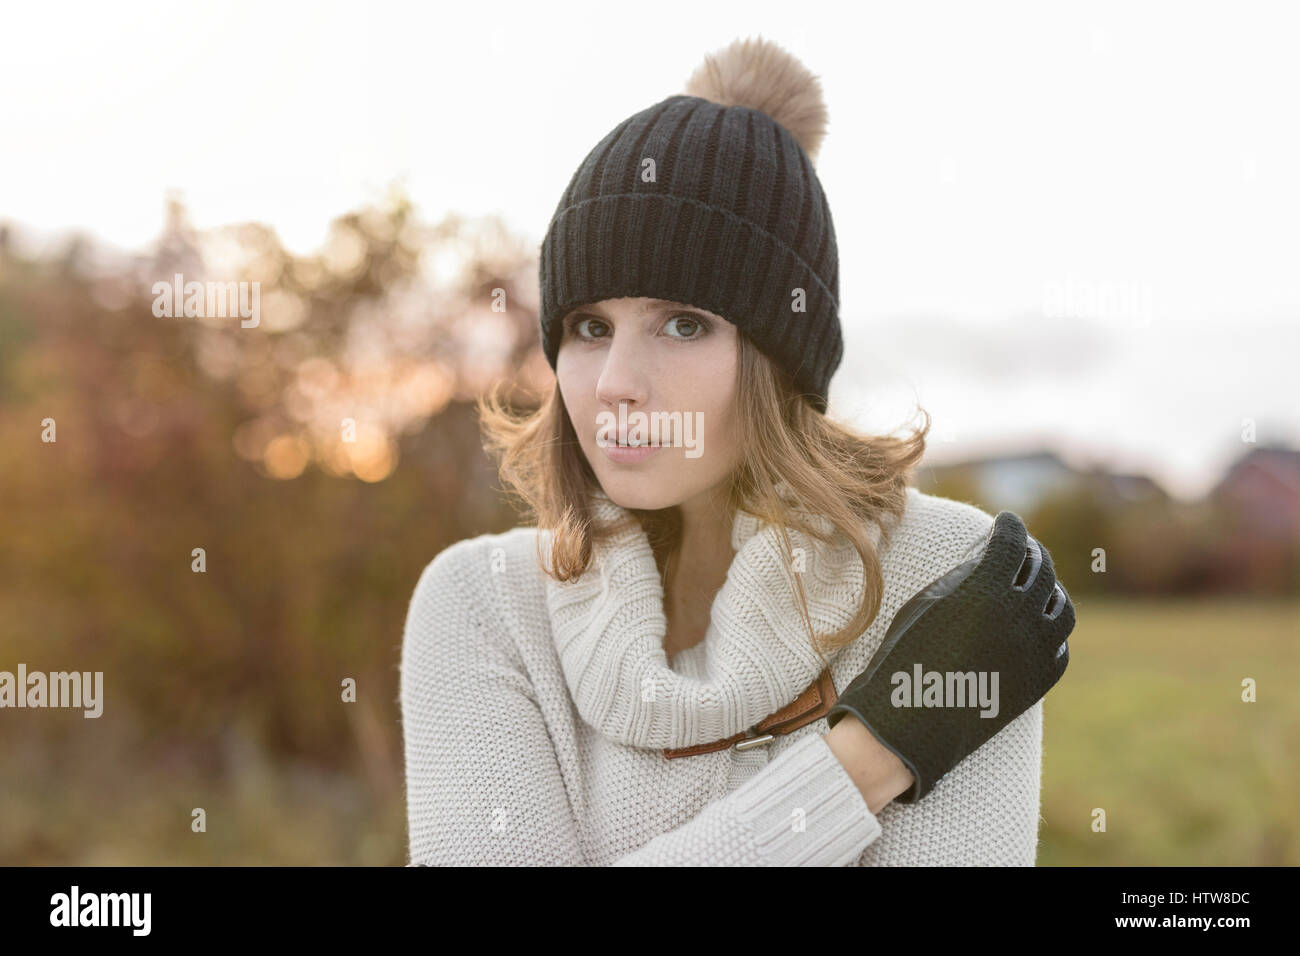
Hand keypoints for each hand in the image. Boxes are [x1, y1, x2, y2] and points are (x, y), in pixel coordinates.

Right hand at [826, 511, 1073, 802]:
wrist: (910, 720)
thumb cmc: (906, 656)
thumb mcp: (927, 603)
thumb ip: (964, 577)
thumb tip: (988, 558)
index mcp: (987, 591)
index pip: (1012, 544)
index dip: (1011, 527)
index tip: (1007, 520)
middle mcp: (1020, 617)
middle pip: (1043, 572)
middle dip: (1033, 554)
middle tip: (1024, 548)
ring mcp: (1035, 651)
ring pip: (1062, 609)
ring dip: (1051, 591)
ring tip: (1038, 586)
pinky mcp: (1039, 681)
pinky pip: (1059, 647)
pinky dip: (1052, 631)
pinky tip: (1038, 626)